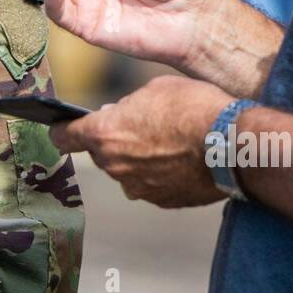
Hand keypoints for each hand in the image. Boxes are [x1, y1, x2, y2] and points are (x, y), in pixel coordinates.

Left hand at [50, 75, 231, 207]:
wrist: (232, 145)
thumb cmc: (193, 107)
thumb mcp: (155, 90)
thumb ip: (128, 107)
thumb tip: (120, 116)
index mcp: (104, 133)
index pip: (63, 137)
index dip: (60, 130)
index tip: (60, 128)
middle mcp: (115, 165)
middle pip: (101, 153)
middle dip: (114, 140)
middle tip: (140, 125)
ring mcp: (138, 187)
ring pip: (127, 171)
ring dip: (138, 159)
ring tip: (169, 142)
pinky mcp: (162, 201)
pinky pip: (151, 185)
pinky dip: (160, 175)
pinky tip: (182, 159)